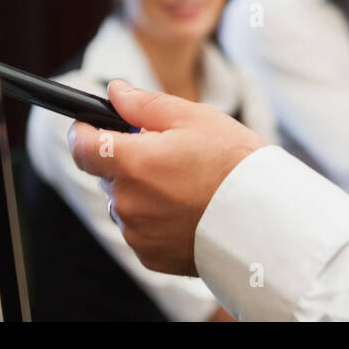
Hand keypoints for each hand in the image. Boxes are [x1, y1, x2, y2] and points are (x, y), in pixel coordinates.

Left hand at [69, 79, 266, 277]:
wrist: (266, 218)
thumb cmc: (235, 163)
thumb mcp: (195, 119)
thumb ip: (145, 104)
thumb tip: (115, 91)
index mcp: (135, 163)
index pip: (83, 147)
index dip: (83, 131)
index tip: (88, 124)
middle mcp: (129, 202)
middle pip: (109, 175)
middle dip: (128, 161)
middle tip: (168, 154)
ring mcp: (138, 233)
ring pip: (125, 204)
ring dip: (142, 192)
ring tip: (185, 185)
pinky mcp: (150, 256)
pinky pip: (140, 231)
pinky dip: (155, 219)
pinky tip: (187, 210)